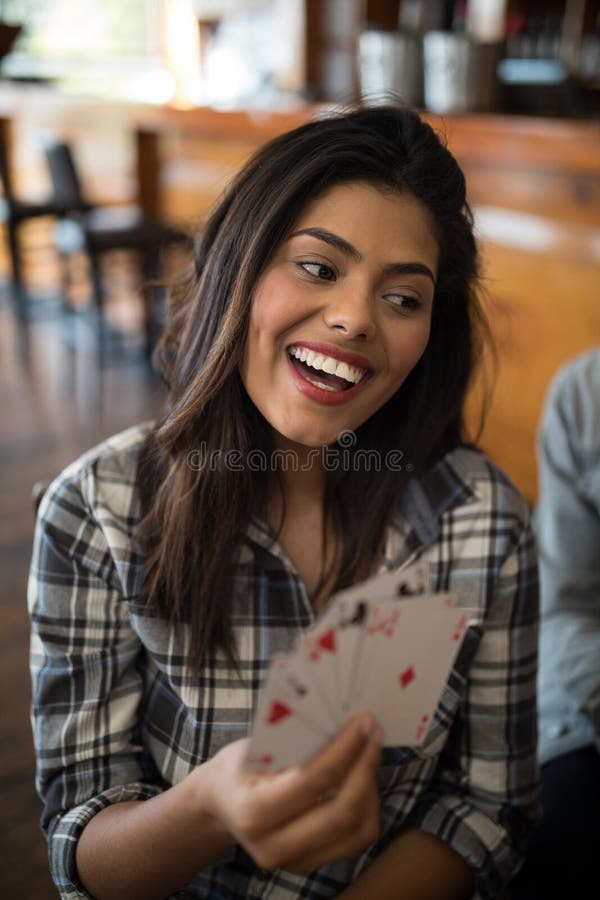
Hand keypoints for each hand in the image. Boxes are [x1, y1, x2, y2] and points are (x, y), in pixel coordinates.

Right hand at [199, 714, 382, 873]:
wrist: (222, 803)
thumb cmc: (239, 767)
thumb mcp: (254, 748)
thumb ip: (293, 743)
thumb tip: (342, 723)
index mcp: (254, 813)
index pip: (312, 781)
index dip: (344, 750)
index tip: (362, 722)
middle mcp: (274, 847)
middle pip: (342, 813)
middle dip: (365, 767)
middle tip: (373, 731)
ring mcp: (295, 862)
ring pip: (358, 830)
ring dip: (371, 786)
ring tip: (368, 751)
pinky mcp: (312, 864)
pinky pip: (358, 838)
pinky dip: (368, 805)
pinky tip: (361, 777)